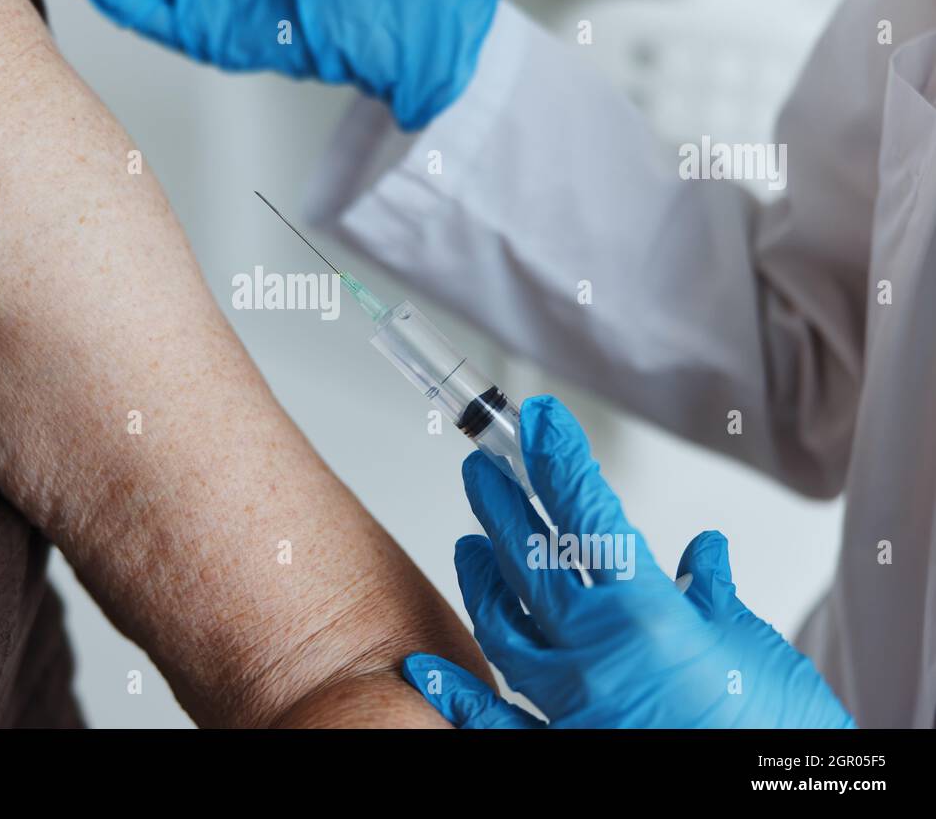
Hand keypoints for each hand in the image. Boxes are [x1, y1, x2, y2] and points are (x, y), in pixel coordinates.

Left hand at [403, 395, 853, 727]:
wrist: (772, 814)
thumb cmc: (776, 738)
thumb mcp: (760, 654)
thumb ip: (719, 601)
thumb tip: (705, 555)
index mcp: (648, 616)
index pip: (589, 516)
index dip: (561, 460)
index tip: (539, 419)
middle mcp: (596, 656)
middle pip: (531, 560)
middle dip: (503, 505)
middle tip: (482, 467)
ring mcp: (571, 706)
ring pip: (503, 628)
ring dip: (482, 581)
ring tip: (468, 545)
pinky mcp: (560, 751)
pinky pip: (494, 720)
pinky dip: (456, 693)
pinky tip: (424, 667)